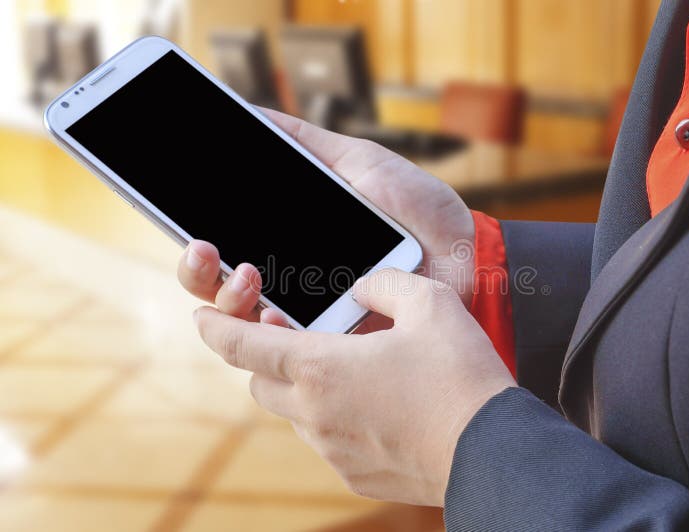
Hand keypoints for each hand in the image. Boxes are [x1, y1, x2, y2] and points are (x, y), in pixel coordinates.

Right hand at [177, 109, 474, 331]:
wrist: (464, 246)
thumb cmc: (414, 205)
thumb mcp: (357, 162)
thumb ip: (303, 142)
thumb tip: (247, 111)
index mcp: (288, 240)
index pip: (226, 249)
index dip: (198, 244)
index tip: (190, 229)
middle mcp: (292, 280)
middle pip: (221, 290)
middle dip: (200, 273)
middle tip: (208, 252)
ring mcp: (314, 315)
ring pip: (246, 326)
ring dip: (231, 301)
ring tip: (246, 276)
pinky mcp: (340, 343)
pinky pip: (294, 351)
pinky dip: (276, 334)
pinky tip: (276, 316)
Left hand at [193, 268, 515, 505]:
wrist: (492, 451)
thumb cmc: (459, 375)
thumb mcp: (427, 303)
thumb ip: (383, 284)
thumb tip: (361, 290)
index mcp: (320, 367)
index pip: (241, 345)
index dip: (214, 327)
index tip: (199, 316)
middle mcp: (314, 413)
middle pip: (259, 383)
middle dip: (262, 357)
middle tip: (286, 335)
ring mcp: (332, 450)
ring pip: (292, 414)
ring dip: (298, 388)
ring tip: (338, 368)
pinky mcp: (353, 474)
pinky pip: (324, 440)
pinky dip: (329, 417)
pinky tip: (369, 405)